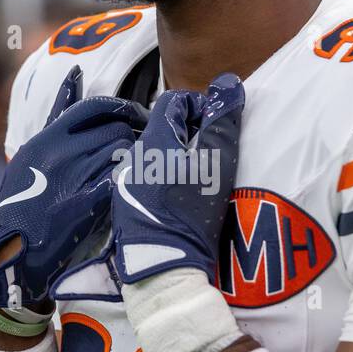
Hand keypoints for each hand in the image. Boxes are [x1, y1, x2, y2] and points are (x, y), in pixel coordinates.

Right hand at [0, 65, 147, 312]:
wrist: (15, 244)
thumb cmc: (23, 196)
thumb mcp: (32, 150)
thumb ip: (58, 114)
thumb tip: (76, 74)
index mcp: (49, 137)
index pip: (95, 106)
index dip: (122, 108)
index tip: (135, 116)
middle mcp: (64, 153)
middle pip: (117, 129)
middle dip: (133, 135)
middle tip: (143, 143)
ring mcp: (78, 178)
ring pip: (124, 152)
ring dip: (136, 157)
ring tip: (138, 167)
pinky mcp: (92, 203)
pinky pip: (122, 179)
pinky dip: (131, 179)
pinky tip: (133, 186)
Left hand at [107, 73, 243, 285]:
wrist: (165, 268)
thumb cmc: (194, 214)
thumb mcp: (217, 164)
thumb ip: (222, 121)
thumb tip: (228, 83)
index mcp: (152, 142)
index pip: (173, 102)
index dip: (199, 105)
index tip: (216, 123)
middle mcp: (132, 158)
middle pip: (162, 128)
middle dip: (189, 131)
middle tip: (213, 150)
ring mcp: (125, 183)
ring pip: (154, 155)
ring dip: (177, 156)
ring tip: (200, 176)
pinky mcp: (123, 206)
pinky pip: (145, 179)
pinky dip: (164, 178)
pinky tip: (180, 198)